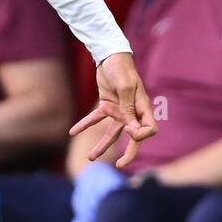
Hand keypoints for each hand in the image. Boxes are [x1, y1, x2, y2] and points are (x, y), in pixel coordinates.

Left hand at [70, 52, 156, 170]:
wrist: (109, 55)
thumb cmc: (121, 68)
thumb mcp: (125, 87)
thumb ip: (128, 109)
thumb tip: (133, 131)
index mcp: (142, 107)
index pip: (149, 129)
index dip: (141, 135)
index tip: (130, 132)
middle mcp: (133, 111)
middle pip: (133, 137)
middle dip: (127, 153)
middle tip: (120, 166)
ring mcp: (120, 110)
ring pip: (112, 132)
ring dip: (102, 145)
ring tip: (90, 157)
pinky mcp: (106, 106)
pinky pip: (96, 119)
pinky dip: (85, 124)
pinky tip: (73, 132)